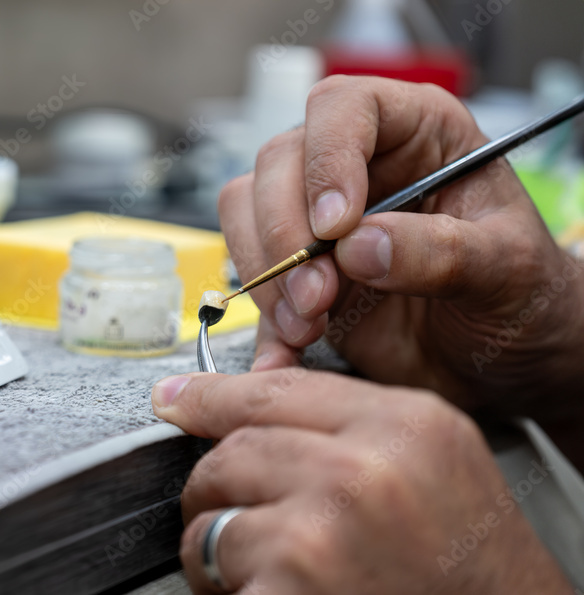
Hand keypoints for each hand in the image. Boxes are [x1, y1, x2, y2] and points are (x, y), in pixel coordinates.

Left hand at [151, 371, 571, 593]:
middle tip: (236, 517)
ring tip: (266, 570)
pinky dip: (227, 590)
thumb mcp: (432, 462)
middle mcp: (361, 472)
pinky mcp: (288, 589)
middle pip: (232, 453)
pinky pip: (215, 573)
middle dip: (216, 488)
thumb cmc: (467, 566)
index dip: (210, 397)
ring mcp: (320, 533)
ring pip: (210, 517)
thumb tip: (239, 414)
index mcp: (402, 427)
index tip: (174, 401)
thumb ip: (348, 425)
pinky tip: (270, 594)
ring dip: (217, 548)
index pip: (275, 391)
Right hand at [220, 75, 583, 420]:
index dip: (328, 158)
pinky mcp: (299, 269)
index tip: (335, 225)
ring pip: (247, 210)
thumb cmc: (522, 297)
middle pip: (280, 162)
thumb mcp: (508, 271)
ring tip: (309, 323)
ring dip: (267, 273)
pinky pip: (251, 275)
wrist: (505, 362)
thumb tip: (360, 247)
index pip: (346, 107)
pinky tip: (288, 351)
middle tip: (317, 295)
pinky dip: (261, 319)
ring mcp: (319, 217)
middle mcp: (360, 165)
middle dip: (286, 233)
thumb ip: (443, 252)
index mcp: (419, 134)